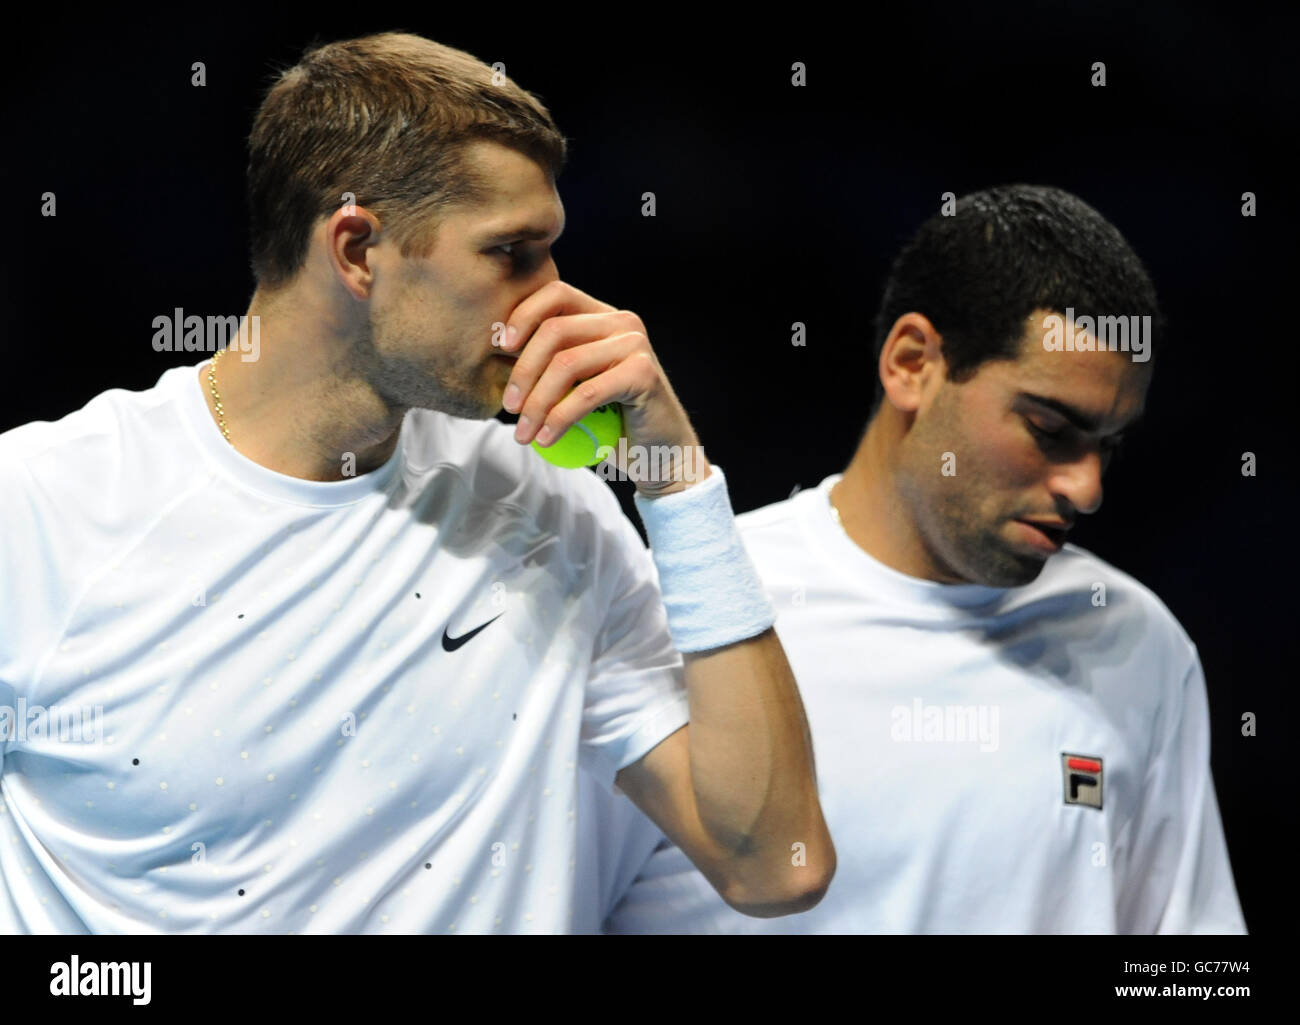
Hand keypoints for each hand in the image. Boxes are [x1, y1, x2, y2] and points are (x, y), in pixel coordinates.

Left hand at [499, 280, 711, 495]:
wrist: (659, 453)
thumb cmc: (613, 423)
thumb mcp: (576, 387)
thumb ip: (550, 366)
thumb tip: (496, 354)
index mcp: (603, 317)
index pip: (556, 294)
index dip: (523, 316)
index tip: (501, 349)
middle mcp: (622, 322)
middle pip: (555, 331)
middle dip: (523, 371)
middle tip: (509, 407)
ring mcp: (635, 344)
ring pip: (566, 364)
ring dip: (536, 402)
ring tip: (523, 433)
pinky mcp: (642, 373)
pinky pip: (587, 393)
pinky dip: (559, 418)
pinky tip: (546, 439)